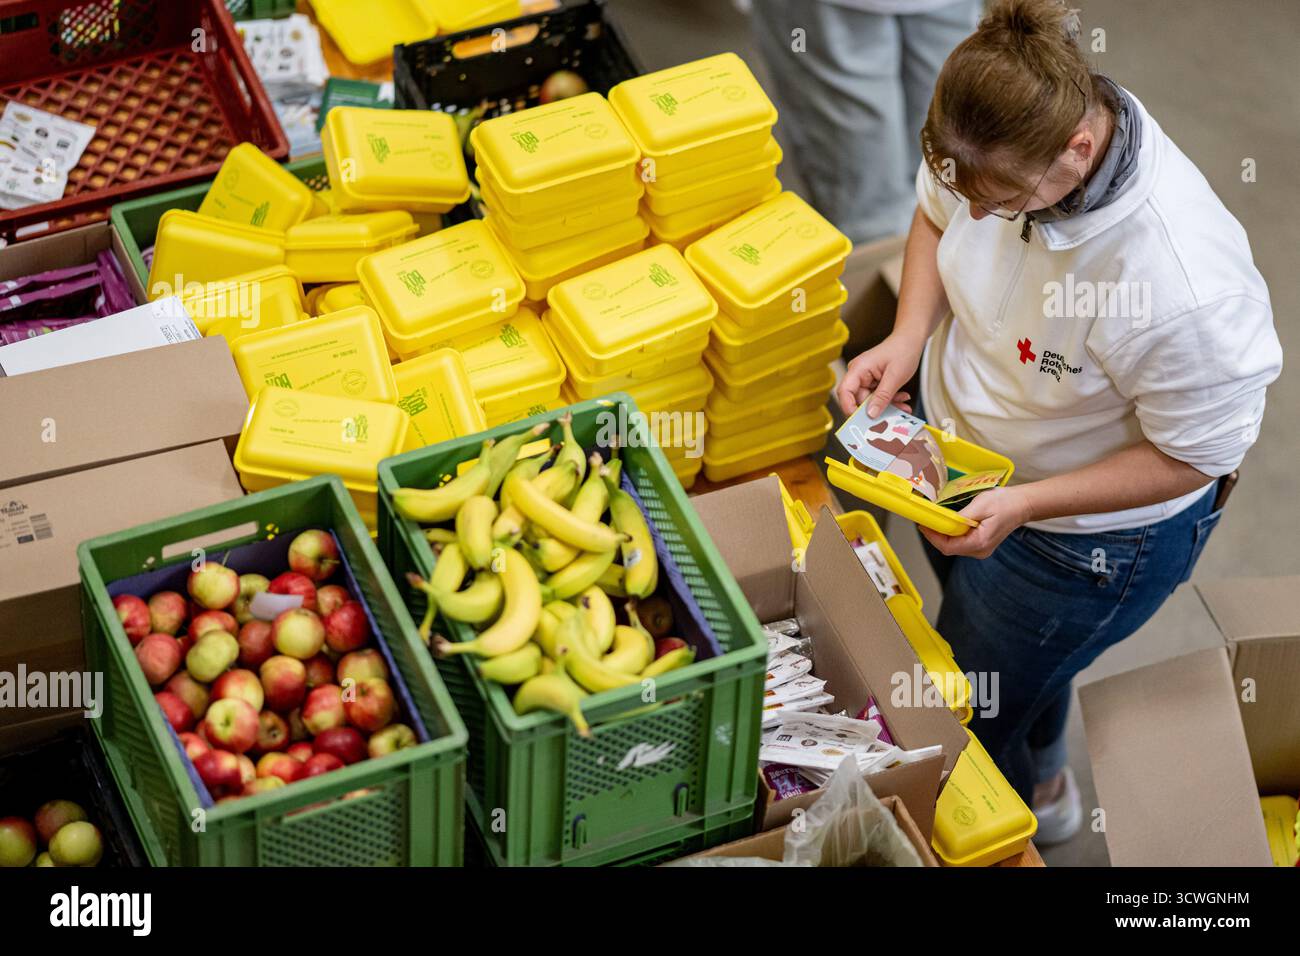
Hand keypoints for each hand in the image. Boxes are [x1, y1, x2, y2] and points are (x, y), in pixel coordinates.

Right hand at [837, 331, 925, 417]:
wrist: (911, 339)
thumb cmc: (903, 350)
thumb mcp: (895, 376)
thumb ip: (882, 396)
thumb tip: (870, 414)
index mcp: (859, 369)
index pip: (845, 392)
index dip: (849, 408)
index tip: (861, 422)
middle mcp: (859, 374)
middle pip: (859, 400)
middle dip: (876, 409)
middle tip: (893, 416)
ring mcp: (866, 379)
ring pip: (870, 402)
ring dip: (887, 406)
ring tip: (903, 407)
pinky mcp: (873, 382)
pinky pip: (878, 397)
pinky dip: (890, 401)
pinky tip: (902, 399)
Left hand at [919, 486, 1034, 558]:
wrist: (1023, 504)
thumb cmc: (1005, 503)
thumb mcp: (980, 505)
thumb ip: (961, 517)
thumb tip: (944, 521)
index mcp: (980, 543)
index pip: (948, 547)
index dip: (932, 537)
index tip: (923, 524)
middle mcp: (979, 550)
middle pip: (949, 548)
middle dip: (935, 534)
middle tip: (926, 519)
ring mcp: (980, 549)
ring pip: (954, 545)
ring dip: (943, 534)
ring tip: (935, 519)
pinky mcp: (980, 544)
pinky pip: (961, 541)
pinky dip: (952, 533)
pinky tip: (948, 522)